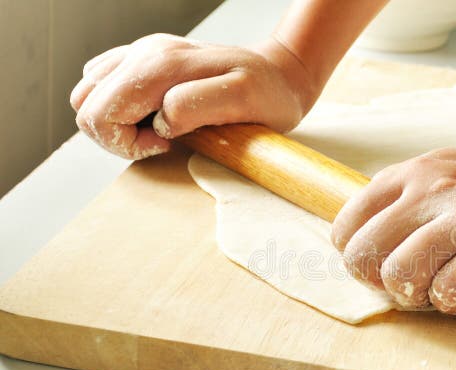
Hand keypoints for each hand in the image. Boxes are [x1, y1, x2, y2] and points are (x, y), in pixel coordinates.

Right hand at [70, 34, 313, 159]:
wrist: (282, 74)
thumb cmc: (268, 95)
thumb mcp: (245, 100)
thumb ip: (198, 105)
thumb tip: (160, 118)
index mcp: (160, 65)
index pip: (100, 113)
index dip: (125, 142)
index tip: (166, 143)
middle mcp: (144, 53)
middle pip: (86, 105)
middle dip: (115, 136)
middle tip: (161, 141)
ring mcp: (143, 53)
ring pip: (89, 95)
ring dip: (115, 122)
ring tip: (157, 129)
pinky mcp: (146, 60)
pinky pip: (104, 85)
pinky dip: (119, 108)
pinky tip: (153, 115)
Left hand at [331, 148, 455, 314]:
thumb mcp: (440, 189)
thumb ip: (398, 209)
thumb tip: (354, 253)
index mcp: (416, 173)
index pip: (349, 228)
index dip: (362, 261)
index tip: (389, 267)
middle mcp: (438, 185)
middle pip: (365, 255)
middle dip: (384, 283)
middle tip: (414, 285)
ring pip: (401, 273)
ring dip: (417, 296)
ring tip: (441, 291)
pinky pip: (448, 288)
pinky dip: (451, 301)